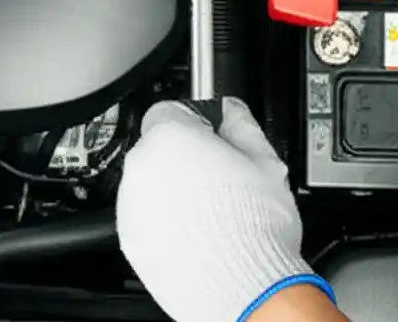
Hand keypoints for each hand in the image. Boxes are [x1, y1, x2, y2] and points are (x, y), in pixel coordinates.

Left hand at [117, 98, 334, 321]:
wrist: (246, 289)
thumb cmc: (257, 230)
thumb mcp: (266, 163)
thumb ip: (242, 125)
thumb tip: (233, 111)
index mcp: (171, 139)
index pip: (169, 109)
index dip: (195, 120)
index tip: (211, 134)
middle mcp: (142, 169)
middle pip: (157, 147)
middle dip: (184, 156)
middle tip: (219, 176)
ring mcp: (132, 207)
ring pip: (149, 184)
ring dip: (172, 189)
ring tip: (211, 210)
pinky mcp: (131, 239)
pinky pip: (145, 217)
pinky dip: (164, 220)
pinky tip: (196, 232)